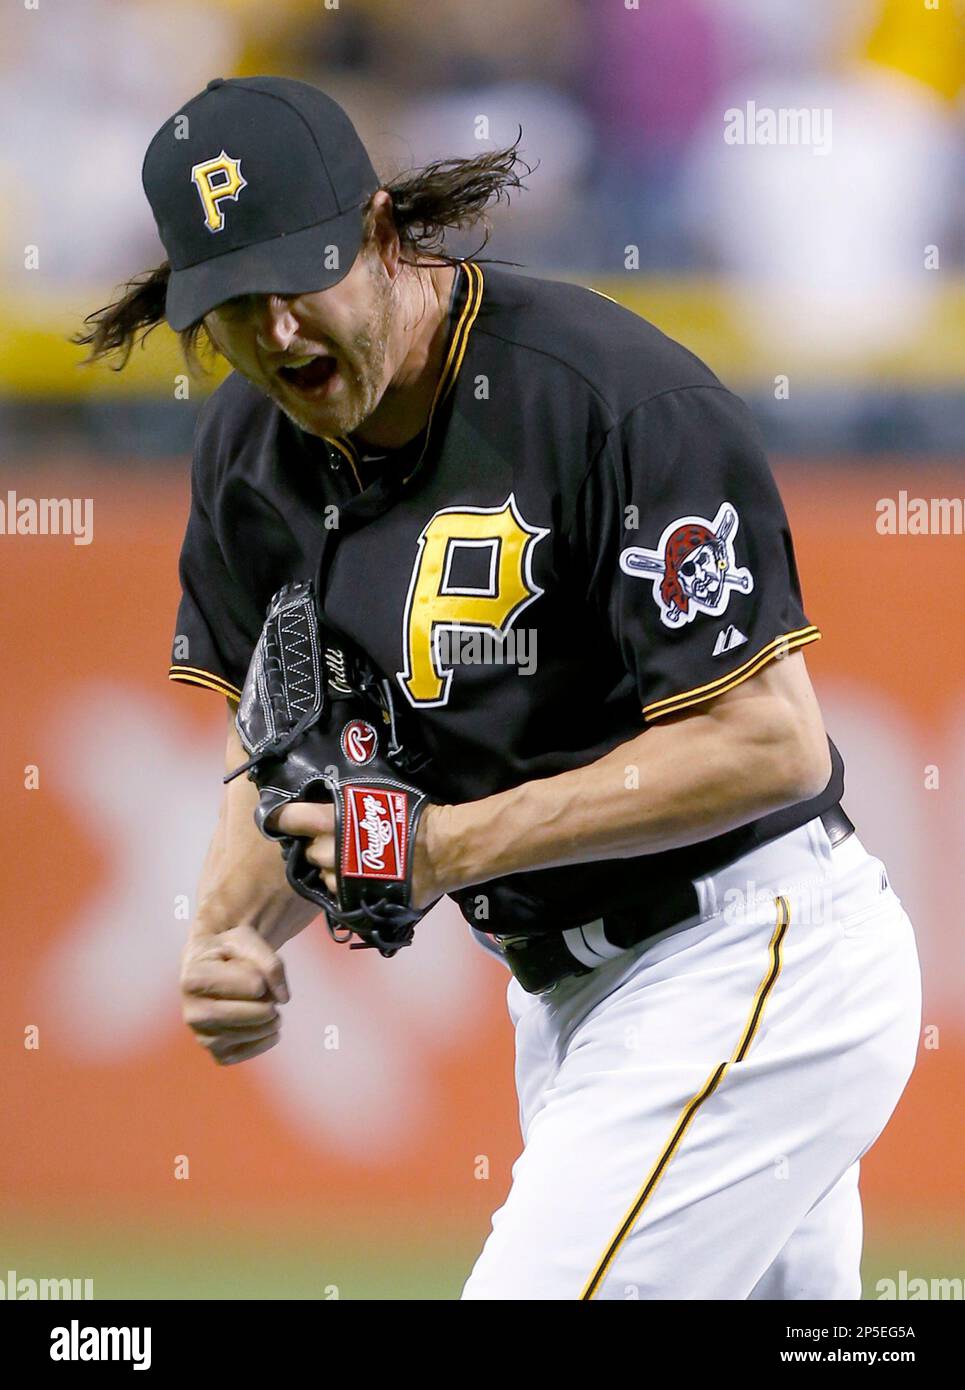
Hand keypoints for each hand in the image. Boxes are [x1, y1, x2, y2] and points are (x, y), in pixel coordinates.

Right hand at [180, 924, 289, 1065]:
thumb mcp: (248, 940)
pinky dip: (261, 1043)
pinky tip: (269, 1029)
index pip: (251, 986)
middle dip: (266, 1007)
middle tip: (271, 999)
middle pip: (245, 1015)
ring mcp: (200, 1034)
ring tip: (272, 1011)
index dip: (262, 979)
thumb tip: (284, 999)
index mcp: (194, 979)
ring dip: (267, 1025)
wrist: (211, 963)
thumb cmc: (229, 949)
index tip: (255, 972)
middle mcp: (191, 1011)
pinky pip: (239, 1055)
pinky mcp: (214, 1050)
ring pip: (244, 1037)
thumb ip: (270, 963)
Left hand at [270, 800, 444, 909]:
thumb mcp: (374, 796)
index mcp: (330, 821)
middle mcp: (328, 851)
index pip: (288, 818)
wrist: (438, 851)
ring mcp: (338, 878)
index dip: (282, 819)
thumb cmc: (409, 816)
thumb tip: (323, 800)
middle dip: (315, 846)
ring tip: (350, 863)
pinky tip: (358, 879)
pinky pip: (337, 893)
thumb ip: (344, 801)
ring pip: (320, 874)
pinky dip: (343, 887)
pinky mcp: (351, 899)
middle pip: (306, 850)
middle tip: (333, 842)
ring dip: (328, 869)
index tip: (279, 820)